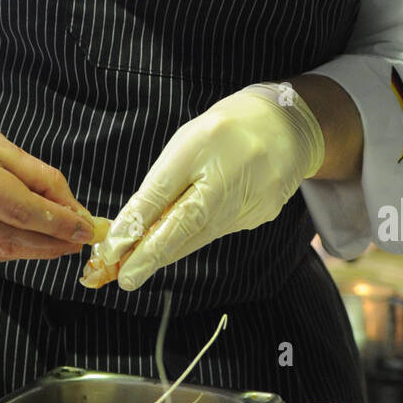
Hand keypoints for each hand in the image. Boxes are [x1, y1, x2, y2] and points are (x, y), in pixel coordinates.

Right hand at [0, 71, 98, 263]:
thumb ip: (35, 177)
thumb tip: (72, 208)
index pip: (19, 209)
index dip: (58, 223)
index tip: (86, 228)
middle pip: (6, 239)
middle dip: (48, 244)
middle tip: (77, 240)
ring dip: (27, 251)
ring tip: (56, 243)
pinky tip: (20, 239)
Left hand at [99, 87, 324, 289]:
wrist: (285, 124)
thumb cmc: (225, 130)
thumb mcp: (185, 146)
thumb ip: (160, 188)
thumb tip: (132, 226)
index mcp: (210, 163)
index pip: (171, 214)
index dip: (143, 241)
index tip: (117, 262)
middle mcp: (234, 192)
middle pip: (186, 233)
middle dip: (151, 256)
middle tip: (124, 277)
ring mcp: (251, 207)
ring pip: (201, 235)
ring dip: (169, 249)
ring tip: (139, 262)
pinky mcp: (260, 215)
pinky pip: (219, 229)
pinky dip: (195, 234)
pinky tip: (180, 233)